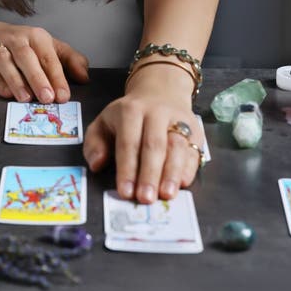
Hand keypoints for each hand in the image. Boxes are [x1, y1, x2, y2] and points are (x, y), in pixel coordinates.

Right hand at [0, 19, 88, 102]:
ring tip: (26, 98)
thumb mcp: (49, 48)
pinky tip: (6, 94)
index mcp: (37, 37)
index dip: (57, 77)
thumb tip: (85, 78)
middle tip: (47, 98)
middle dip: (38, 78)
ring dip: (16, 80)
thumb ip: (70, 61)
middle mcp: (17, 40)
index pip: (49, 57)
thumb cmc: (24, 46)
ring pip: (6, 63)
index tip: (64, 96)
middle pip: (27, 57)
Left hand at [83, 63, 203, 202]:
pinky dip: (189, 168)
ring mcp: (179, 120)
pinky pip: (193, 150)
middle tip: (145, 198)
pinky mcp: (195, 131)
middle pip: (154, 145)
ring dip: (171, 173)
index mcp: (130, 111)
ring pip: (177, 147)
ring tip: (166, 195)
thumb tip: (97, 164)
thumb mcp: (104, 122)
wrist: (160, 92)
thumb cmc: (128, 116)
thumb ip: (94, 144)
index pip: (128, 142)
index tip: (125, 192)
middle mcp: (156, 113)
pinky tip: (182, 183)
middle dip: (149, 174)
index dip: (127, 168)